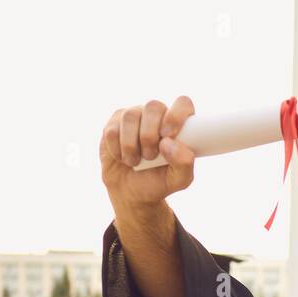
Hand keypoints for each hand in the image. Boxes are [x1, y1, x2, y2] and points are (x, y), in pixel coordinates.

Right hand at [99, 97, 196, 226]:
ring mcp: (134, 117)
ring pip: (130, 117)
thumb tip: (168, 143)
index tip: (168, 135)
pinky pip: (112, 130)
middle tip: (151, 156)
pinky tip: (122, 158)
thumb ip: (184, 163)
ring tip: (136, 161)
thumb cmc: (159, 181)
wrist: (132, 193)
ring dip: (132, 145)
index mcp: (177, 124)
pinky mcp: (113, 125)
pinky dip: (117, 150)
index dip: (176, 115)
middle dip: (150, 135)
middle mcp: (156, 115)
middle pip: (153, 106)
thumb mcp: (178, 180)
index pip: (183, 103)